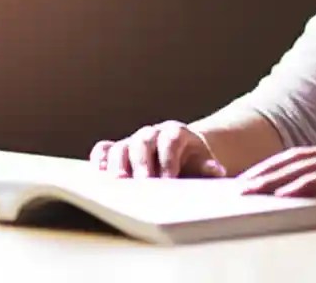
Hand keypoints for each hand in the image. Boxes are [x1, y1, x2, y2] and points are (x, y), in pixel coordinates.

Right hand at [89, 121, 226, 178]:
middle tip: (143, 183)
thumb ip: (207, 167)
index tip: (169, 180)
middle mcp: (152, 133)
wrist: (181, 153)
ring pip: (122, 145)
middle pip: (144, 141)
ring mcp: (133, 140)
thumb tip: (217, 171)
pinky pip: (105, 149)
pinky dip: (100, 158)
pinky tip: (99, 173)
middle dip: (143, 162)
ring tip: (118, 182)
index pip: (171, 140)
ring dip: (118, 163)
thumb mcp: (203, 163)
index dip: (169, 159)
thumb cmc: (192, 161)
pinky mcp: (119, 149)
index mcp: (176, 133)